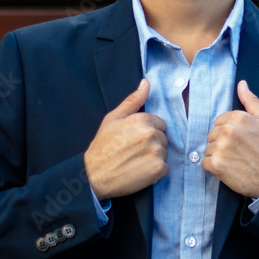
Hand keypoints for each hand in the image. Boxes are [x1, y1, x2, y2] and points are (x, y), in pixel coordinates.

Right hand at [84, 79, 167, 198]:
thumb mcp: (113, 119)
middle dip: (152, 146)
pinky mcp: (158, 169)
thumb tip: (146, 83)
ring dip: (153, 160)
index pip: (160, 125)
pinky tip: (139, 173)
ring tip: (135, 163)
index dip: (147, 134)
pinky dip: (155, 173)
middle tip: (133, 153)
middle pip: (163, 140)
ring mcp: (156, 152)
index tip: (134, 141)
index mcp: (143, 120)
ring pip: (164, 154)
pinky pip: (164, 169)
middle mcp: (151, 134)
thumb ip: (132, 101)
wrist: (93, 175)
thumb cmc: (102, 147)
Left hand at [201, 80, 258, 196]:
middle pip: (212, 135)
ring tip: (236, 162)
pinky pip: (204, 163)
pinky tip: (229, 170)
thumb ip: (251, 101)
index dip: (228, 133)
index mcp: (238, 117)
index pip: (219, 122)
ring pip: (208, 150)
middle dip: (222, 144)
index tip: (241, 142)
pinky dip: (213, 168)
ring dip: (218, 157)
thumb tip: (241, 84)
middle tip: (239, 153)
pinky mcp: (216, 164)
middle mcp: (228, 130)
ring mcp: (221, 147)